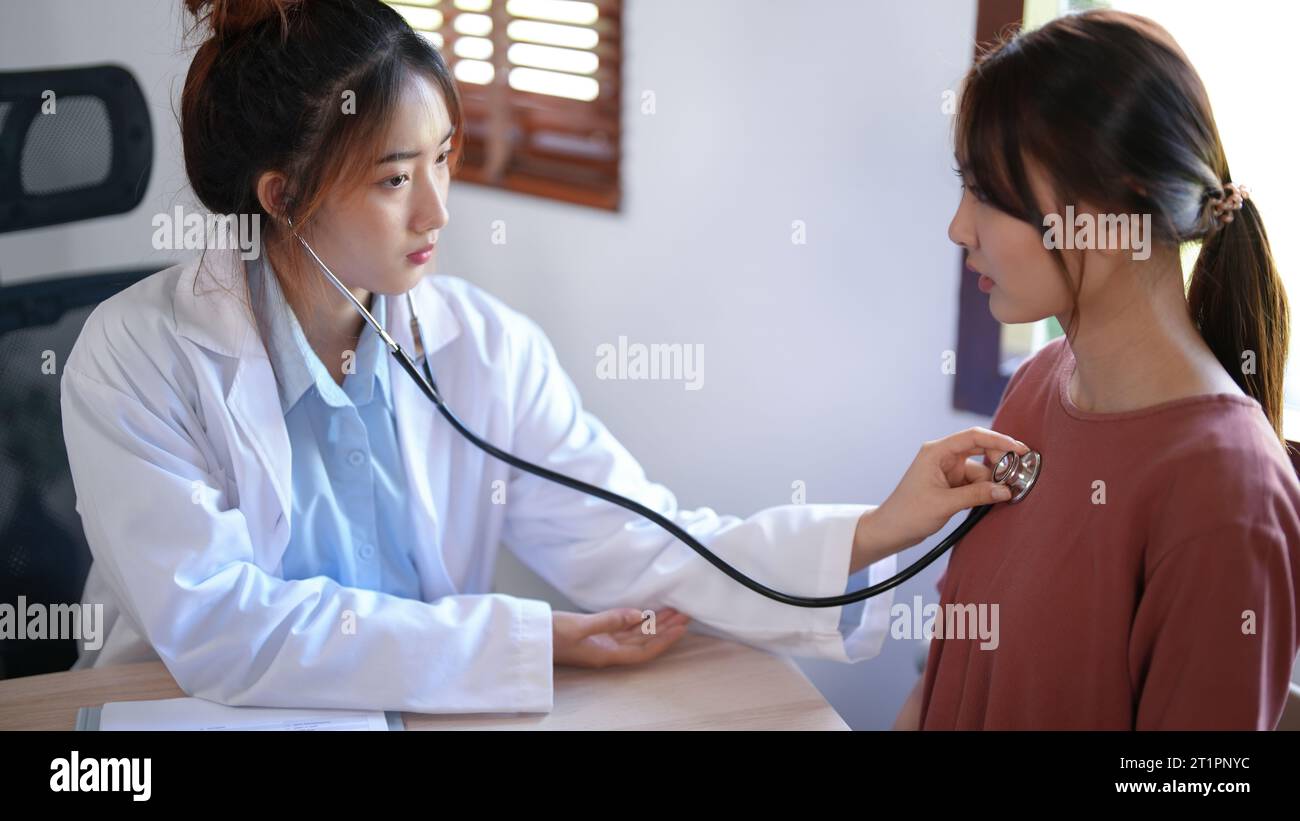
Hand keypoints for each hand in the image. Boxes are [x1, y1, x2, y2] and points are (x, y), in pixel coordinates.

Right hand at [552, 607, 691, 667]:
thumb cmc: (549, 634)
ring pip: (635, 635)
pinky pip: (623, 630)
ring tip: (673, 611)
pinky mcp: (594, 634)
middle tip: (685, 614)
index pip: (643, 651)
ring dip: (655, 624)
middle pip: (643, 642)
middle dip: (665, 629)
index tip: (681, 629)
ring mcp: (601, 643)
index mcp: (606, 654)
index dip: (664, 641)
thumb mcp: (578, 626)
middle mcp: (607, 651)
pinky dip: (637, 621)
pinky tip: (647, 613)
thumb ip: (609, 620)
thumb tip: (638, 615)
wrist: (526, 636)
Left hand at [862, 427, 1029, 556]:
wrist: (891, 531)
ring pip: (981, 471)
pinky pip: (975, 484)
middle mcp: (943, 457)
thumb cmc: (909, 514)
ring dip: (992, 484)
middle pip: (981, 451)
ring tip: (1000, 498)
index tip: (1020, 450)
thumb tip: (1006, 490)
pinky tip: (989, 502)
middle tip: (1015, 480)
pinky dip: (984, 492)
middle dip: (999, 465)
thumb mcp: (945, 504)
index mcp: (937, 452)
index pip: (973, 437)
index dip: (999, 440)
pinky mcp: (951, 485)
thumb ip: (977, 494)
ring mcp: (947, 471)